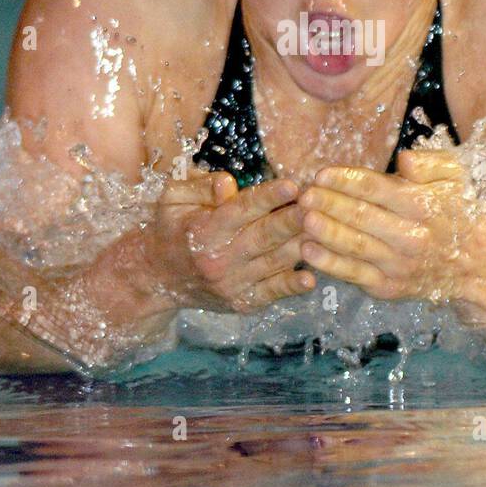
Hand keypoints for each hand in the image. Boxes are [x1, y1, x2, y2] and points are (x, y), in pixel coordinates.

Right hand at [153, 171, 315, 313]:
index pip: (240, 211)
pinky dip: (292, 286)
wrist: (158, 278)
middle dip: (292, 220)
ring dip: (302, 247)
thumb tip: (229, 184)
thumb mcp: (173, 199)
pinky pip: (272, 292)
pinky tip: (311, 277)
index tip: (292, 185)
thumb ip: (200, 186)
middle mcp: (219, 259)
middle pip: (263, 237)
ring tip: (327, 231)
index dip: (267, 197)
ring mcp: (232, 284)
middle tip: (318, 206)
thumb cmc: (171, 229)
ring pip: (274, 263)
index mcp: (203, 231)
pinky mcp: (242, 302)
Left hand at [296, 150, 472, 303]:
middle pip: (361, 216)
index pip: (375, 188)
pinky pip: (355, 274)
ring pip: (355, 247)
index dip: (345, 180)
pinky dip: (330, 264)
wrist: (476, 264)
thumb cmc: (457, 212)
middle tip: (303, 194)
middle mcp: (409, 236)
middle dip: (328, 204)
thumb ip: (430, 163)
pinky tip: (309, 251)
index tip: (321, 173)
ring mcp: (398, 265)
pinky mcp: (389, 287)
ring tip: (302, 219)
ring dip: (325, 232)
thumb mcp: (455, 177)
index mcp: (421, 204)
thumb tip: (404, 160)